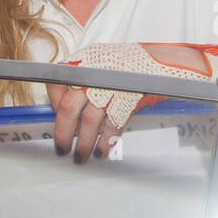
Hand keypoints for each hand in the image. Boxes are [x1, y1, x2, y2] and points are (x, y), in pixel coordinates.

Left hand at [45, 42, 217, 162]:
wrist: (165, 64)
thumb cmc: (134, 65)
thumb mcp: (104, 62)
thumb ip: (86, 78)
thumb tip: (70, 103)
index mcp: (86, 61)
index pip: (57, 81)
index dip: (53, 102)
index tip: (55, 115)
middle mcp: (95, 74)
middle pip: (69, 107)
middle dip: (62, 132)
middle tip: (61, 148)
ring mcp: (111, 88)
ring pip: (88, 121)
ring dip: (83, 143)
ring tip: (81, 156)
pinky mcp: (127, 100)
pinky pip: (111, 126)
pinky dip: (104, 142)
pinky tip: (101, 151)